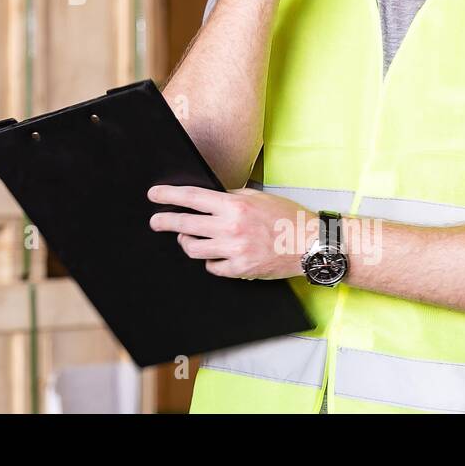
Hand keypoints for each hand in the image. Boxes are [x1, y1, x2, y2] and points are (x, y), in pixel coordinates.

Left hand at [148, 184, 315, 279]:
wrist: (311, 244)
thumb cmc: (286, 217)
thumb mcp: (257, 197)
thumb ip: (230, 197)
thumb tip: (207, 200)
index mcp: (234, 206)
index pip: (192, 198)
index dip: (168, 196)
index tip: (153, 195)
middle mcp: (231, 228)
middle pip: (185, 225)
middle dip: (164, 221)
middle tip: (155, 221)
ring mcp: (234, 251)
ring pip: (193, 249)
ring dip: (186, 242)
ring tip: (187, 238)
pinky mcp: (240, 270)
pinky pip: (212, 267)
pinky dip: (210, 260)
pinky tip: (214, 254)